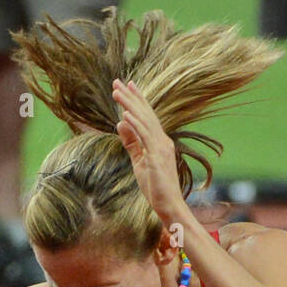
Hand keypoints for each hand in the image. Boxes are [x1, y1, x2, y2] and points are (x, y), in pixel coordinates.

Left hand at [112, 79, 187, 219]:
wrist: (169, 205)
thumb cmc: (156, 188)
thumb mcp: (139, 162)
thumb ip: (131, 143)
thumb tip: (120, 124)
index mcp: (160, 142)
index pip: (147, 117)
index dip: (138, 100)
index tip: (128, 86)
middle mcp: (163, 141)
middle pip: (145, 114)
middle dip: (131, 97)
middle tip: (118, 81)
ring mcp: (161, 148)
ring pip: (144, 121)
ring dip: (130, 105)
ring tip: (117, 92)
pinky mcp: (157, 157)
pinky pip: (145, 136)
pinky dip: (135, 124)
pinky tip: (125, 114)